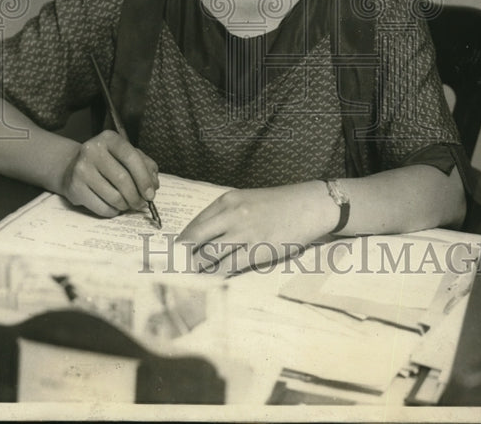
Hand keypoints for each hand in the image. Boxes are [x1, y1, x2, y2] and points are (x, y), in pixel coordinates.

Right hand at [60, 129, 158, 216]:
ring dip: (126, 205)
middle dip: (136, 196)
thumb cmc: (107, 161)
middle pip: (122, 179)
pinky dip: (113, 211)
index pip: (131, 157)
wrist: (72, 166)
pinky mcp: (74, 187)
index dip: (144, 178)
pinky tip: (115, 207)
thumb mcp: (125, 155)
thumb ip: (144, 164)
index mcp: (109, 138)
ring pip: (113, 196)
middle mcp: (92, 150)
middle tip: (142, 204)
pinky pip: (101, 207)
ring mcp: (81, 169)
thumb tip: (154, 185)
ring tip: (129, 204)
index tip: (151, 193)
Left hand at [177, 182, 334, 275]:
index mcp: (227, 200)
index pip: (195, 223)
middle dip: (182, 255)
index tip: (173, 253)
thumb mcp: (246, 201)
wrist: (308, 206)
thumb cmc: (278, 205)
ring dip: (197, 268)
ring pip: (209, 253)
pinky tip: (210, 280)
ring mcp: (244, 232)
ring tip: (189, 278)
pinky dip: (216, 274)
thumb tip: (204, 237)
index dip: (181, 241)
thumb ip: (226, 215)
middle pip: (196, 238)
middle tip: (173, 269)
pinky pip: (229, 265)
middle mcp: (232, 214)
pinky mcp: (257, 249)